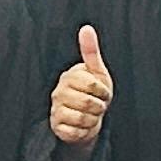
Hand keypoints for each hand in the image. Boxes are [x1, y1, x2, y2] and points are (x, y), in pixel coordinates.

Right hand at [49, 23, 112, 148]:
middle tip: (98, 105)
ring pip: (83, 118)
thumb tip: (86, 28)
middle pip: (88, 103)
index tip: (102, 93)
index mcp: (69, 77)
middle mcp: (58, 92)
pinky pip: (75, 132)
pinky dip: (85, 131)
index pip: (93, 85)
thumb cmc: (93, 93)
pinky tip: (83, 126)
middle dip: (100, 107)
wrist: (86, 119)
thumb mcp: (96, 72)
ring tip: (91, 115)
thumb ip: (90, 51)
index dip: (104, 92)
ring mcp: (56, 110)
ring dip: (93, 120)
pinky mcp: (57, 127)